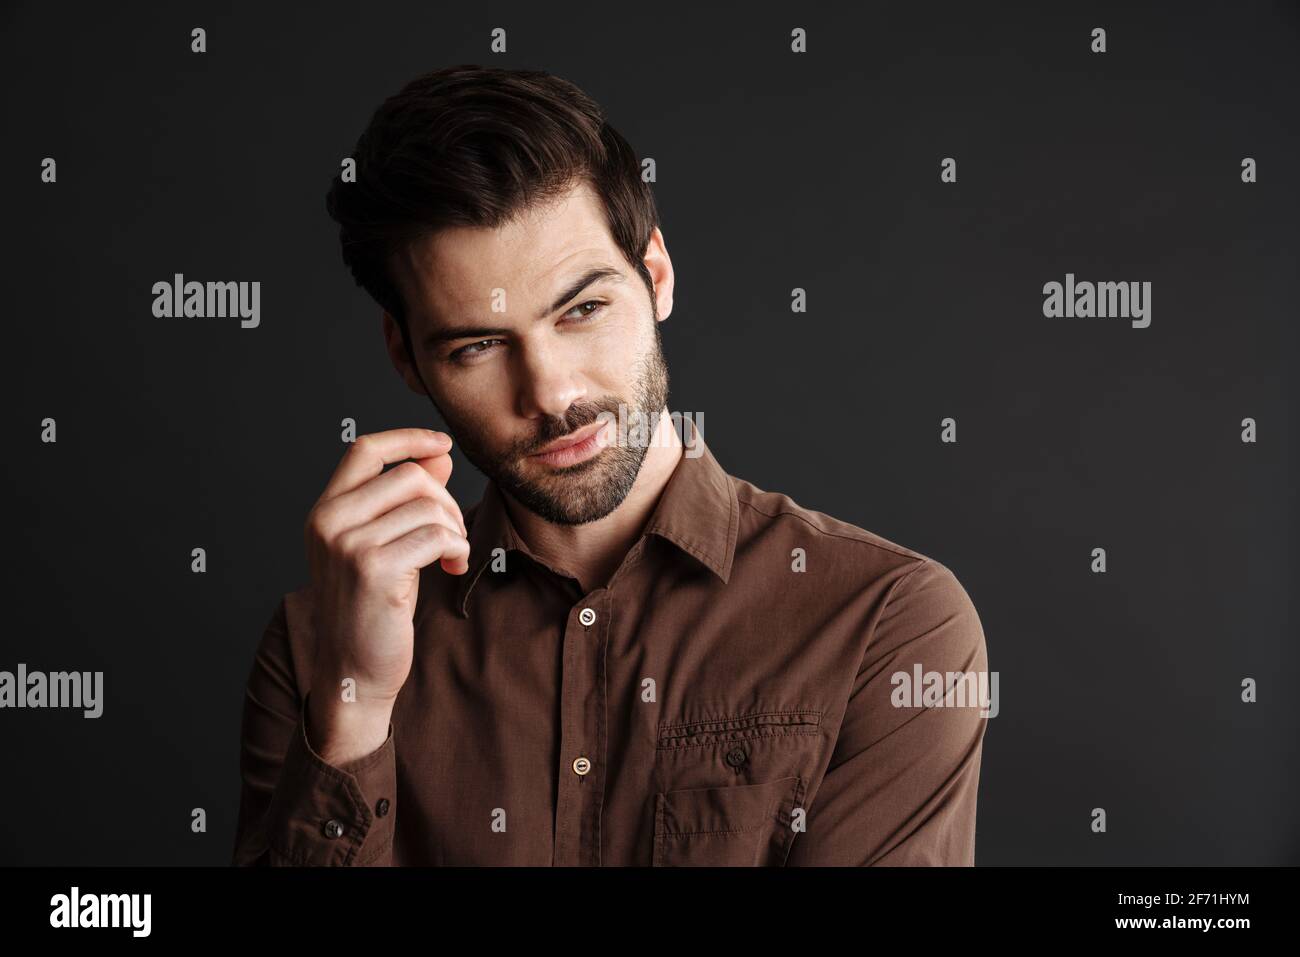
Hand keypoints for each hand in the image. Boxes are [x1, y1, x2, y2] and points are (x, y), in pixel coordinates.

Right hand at [303, 429, 468, 728]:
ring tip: (452, 556)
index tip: (443, 444)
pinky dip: (458, 548)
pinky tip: (453, 567)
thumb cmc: (373, 608)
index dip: (408, 439)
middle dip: (446, 500)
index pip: (364, 450)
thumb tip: (438, 453)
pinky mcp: (373, 569)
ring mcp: (347, 545)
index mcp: (325, 511)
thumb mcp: (385, 545)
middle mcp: (328, 522)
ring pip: (428, 506)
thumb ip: (405, 501)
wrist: (353, 671)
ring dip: (455, 529)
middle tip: (454, 533)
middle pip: (409, 476)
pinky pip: (436, 535)